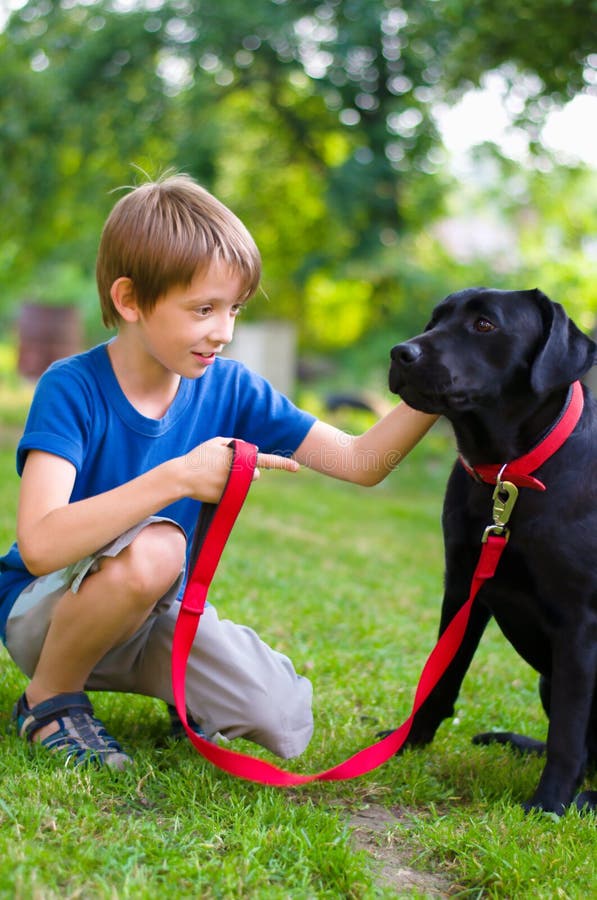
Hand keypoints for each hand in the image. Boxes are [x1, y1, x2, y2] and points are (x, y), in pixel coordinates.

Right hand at [182, 437, 298, 502]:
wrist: (181, 477)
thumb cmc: (199, 457)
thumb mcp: (216, 442)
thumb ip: (237, 443)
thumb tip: (255, 450)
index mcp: (239, 458)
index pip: (266, 460)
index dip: (282, 464)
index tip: (297, 468)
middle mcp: (240, 474)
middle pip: (254, 474)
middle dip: (246, 471)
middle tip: (227, 467)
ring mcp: (235, 488)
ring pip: (244, 484)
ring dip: (236, 479)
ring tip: (215, 474)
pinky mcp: (229, 499)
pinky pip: (234, 493)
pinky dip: (226, 488)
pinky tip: (212, 483)